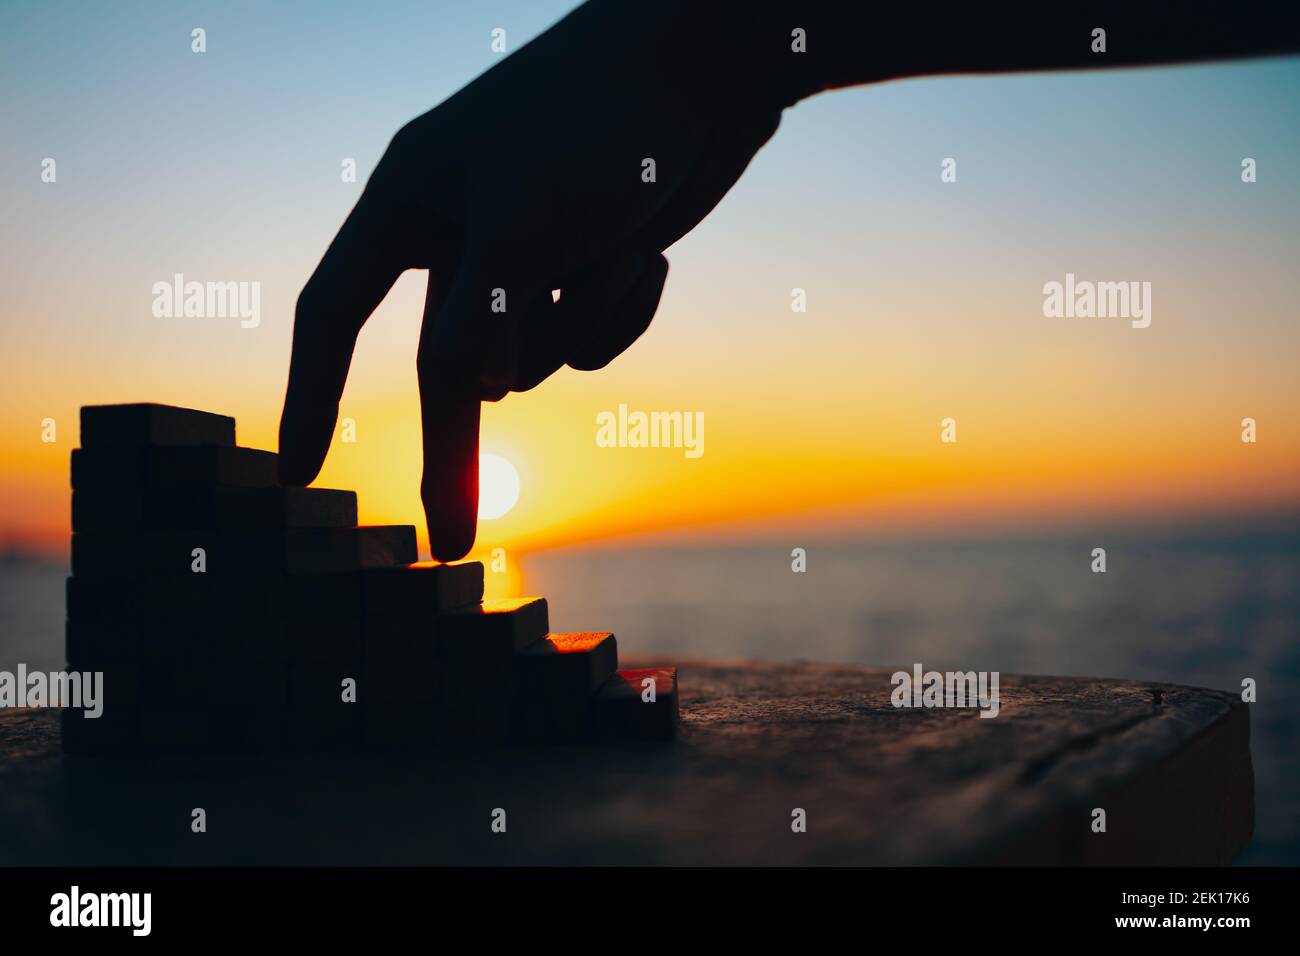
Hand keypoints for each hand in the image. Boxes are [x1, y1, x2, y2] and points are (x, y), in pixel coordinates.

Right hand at [277, 0, 781, 559]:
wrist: (708, 68)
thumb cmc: (600, 127)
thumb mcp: (520, 232)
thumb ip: (477, 324)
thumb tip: (469, 397)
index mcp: (409, 200)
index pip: (333, 313)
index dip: (311, 395)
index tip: (299, 474)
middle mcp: (460, 231)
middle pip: (445, 366)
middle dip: (458, 446)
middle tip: (451, 548)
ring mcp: (530, 253)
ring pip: (534, 357)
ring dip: (578, 322)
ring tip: (612, 243)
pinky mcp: (590, 263)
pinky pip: (590, 336)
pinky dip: (619, 311)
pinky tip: (647, 250)